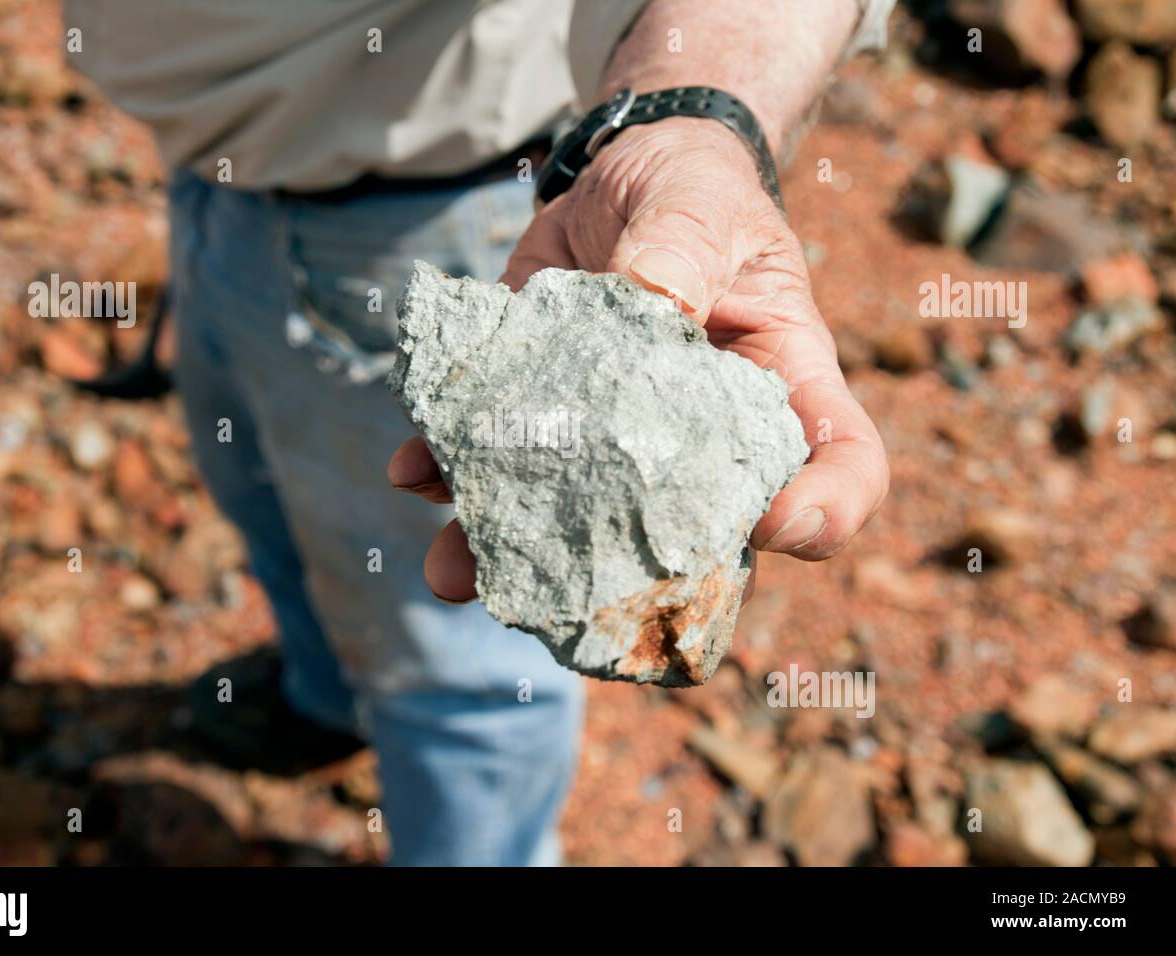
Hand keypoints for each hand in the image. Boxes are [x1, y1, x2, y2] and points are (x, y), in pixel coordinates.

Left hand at [389, 116, 888, 600]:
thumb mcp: (697, 204)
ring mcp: (616, 434)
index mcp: (780, 385)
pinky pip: (501, 456)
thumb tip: (645, 313)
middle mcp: (703, 434)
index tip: (772, 526)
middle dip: (623, 575)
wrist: (618, 172)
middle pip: (688, 529)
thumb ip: (677, 257)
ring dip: (510, 546)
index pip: (840, 468)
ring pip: (578, 516)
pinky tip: (413, 468)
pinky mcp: (543, 408)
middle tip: (570, 590)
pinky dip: (449, 469)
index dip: (823, 513)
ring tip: (451, 567)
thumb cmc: (692, 186)